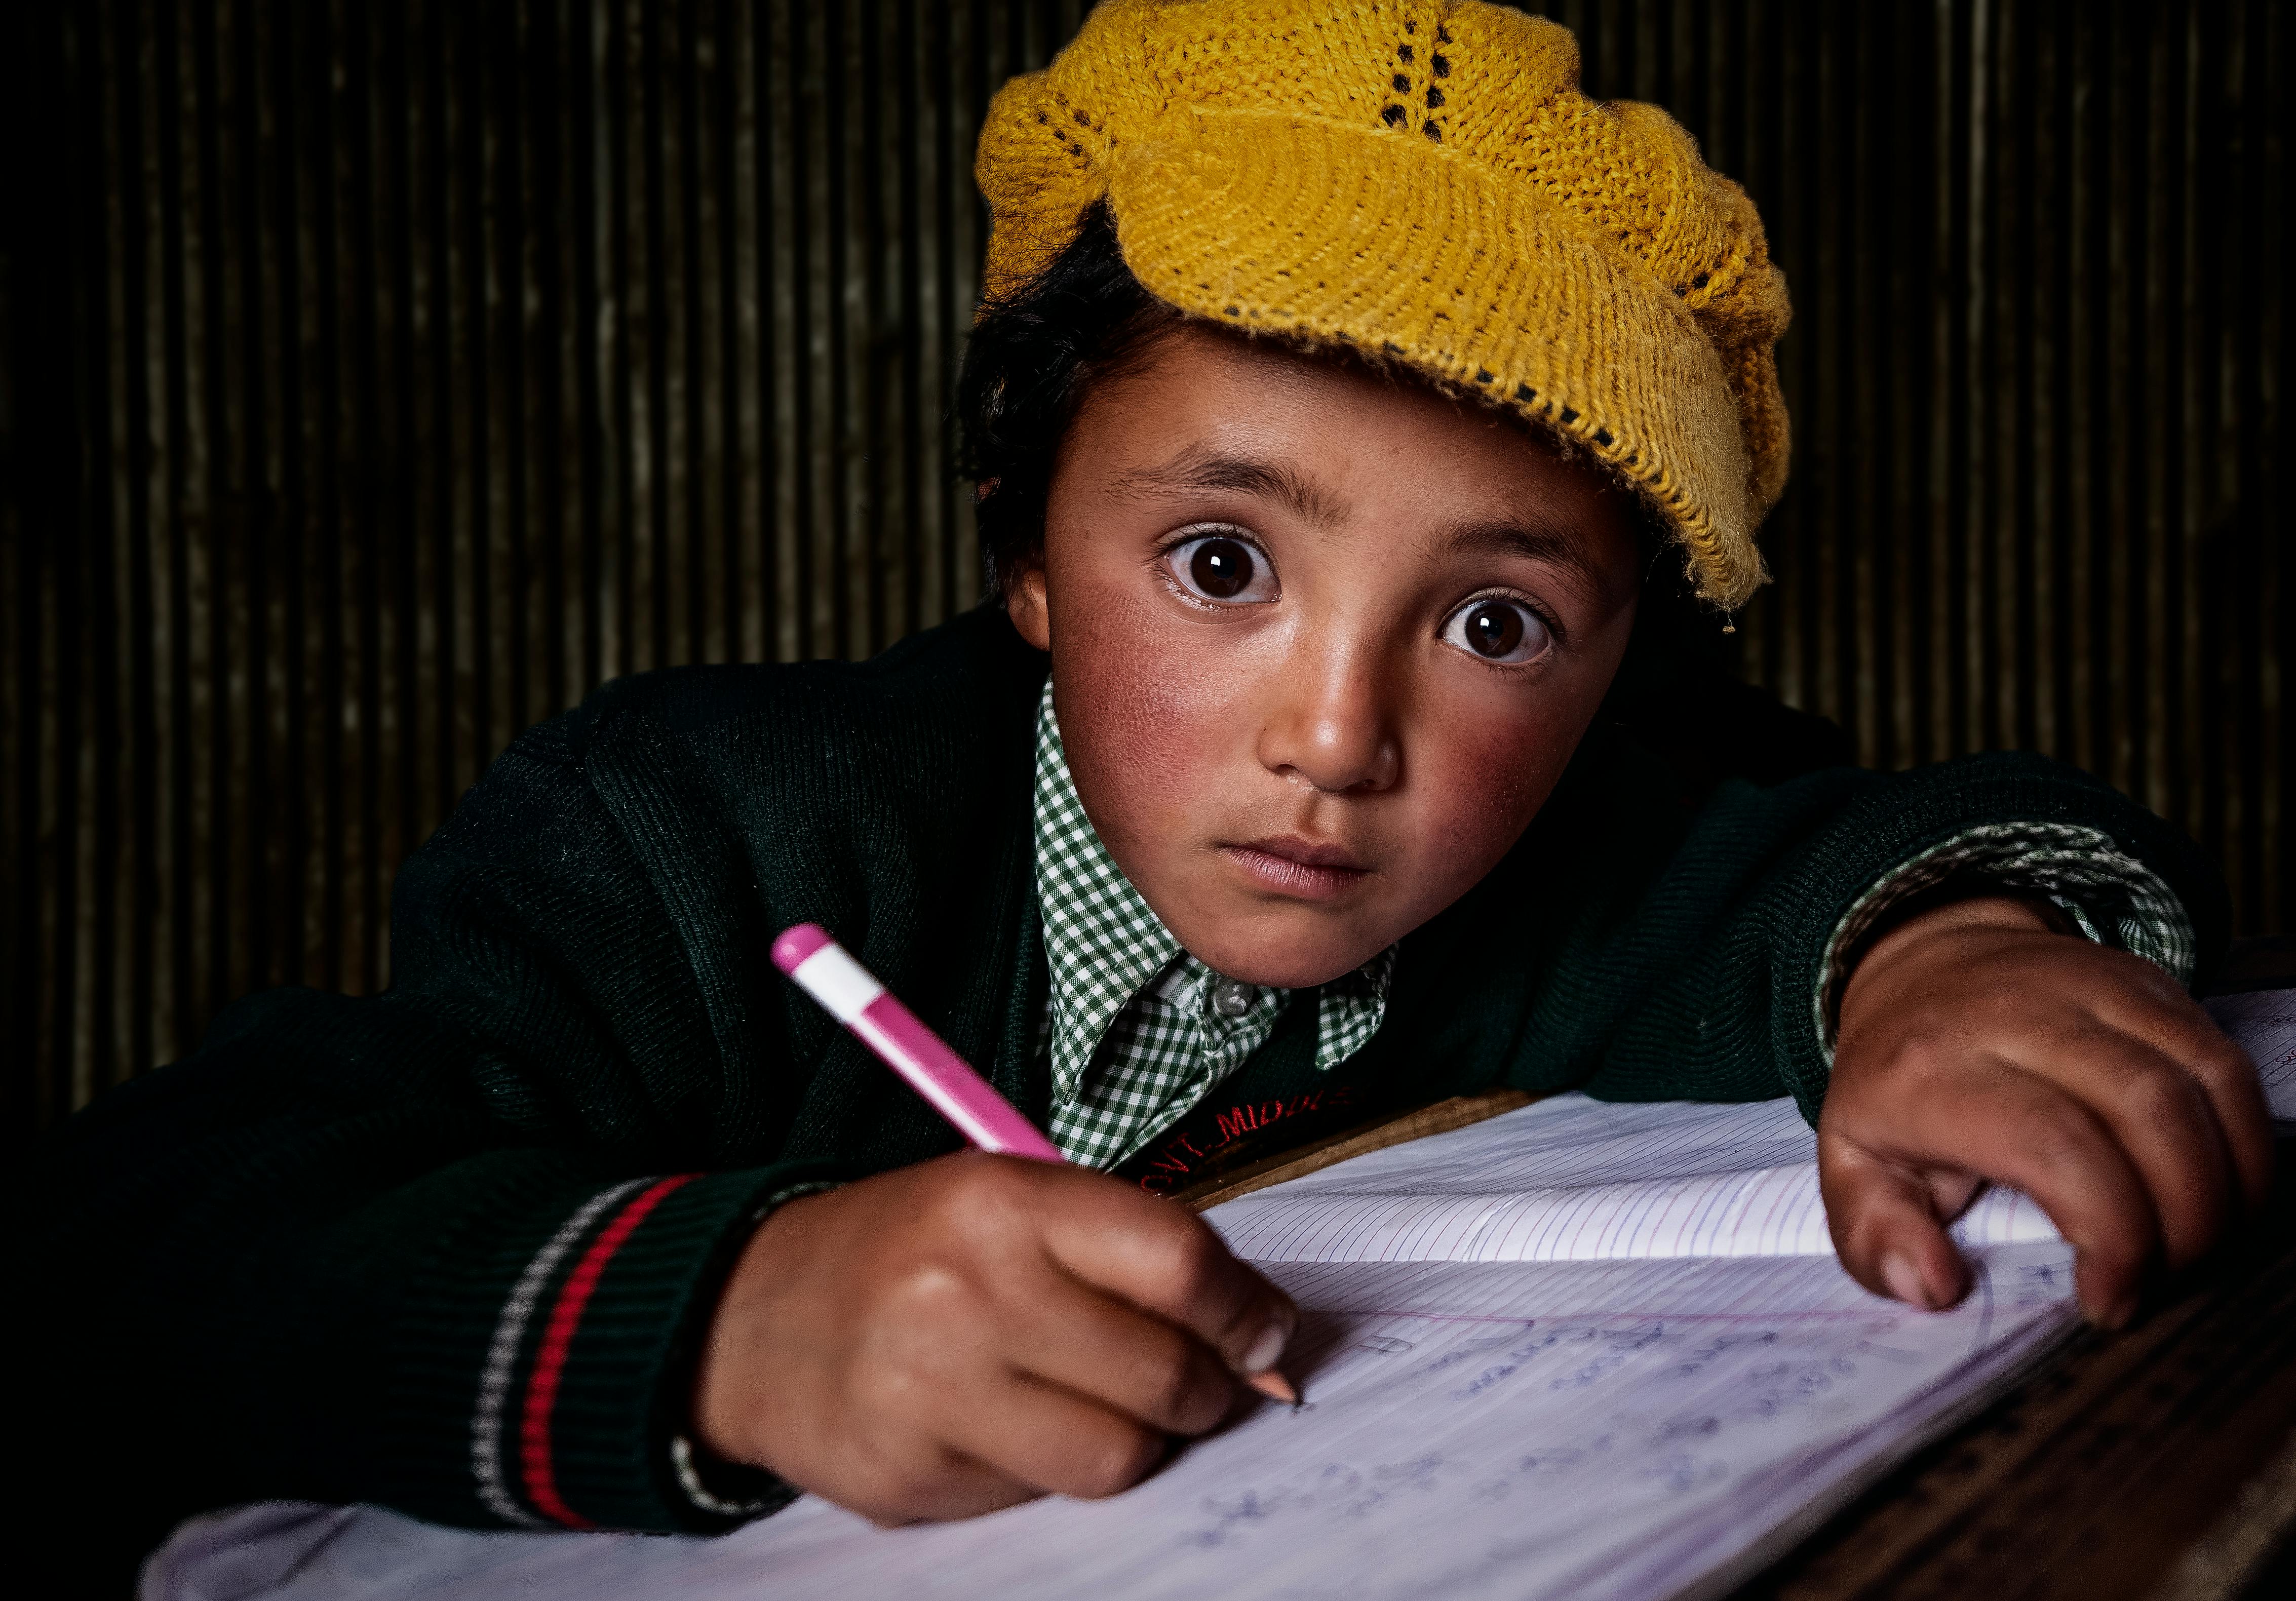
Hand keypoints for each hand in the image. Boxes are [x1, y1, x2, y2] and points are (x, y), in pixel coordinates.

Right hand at [692, 1152, 1297, 1523]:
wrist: (749, 1316)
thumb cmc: (907, 1251)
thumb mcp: (1006, 1202)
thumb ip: (1127, 1253)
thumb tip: (1261, 1337)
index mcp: (1003, 1201)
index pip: (1179, 1263)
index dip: (1247, 1310)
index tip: (1266, 1332)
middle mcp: (968, 1292)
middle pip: (1163, 1373)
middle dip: (1208, 1389)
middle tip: (1204, 1383)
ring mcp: (933, 1392)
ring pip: (1118, 1457)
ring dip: (1138, 1441)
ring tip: (1105, 1406)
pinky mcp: (912, 1476)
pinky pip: (1041, 1497)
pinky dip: (1049, 1469)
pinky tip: (1010, 1426)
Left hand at [1820, 896, 2272, 1325]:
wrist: (1919, 970)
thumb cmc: (1894, 1083)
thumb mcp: (1848, 1164)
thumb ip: (1875, 1238)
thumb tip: (1931, 1285)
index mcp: (1936, 1069)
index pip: (2054, 1145)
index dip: (2110, 1235)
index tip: (2109, 1300)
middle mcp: (2018, 1013)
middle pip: (2150, 1112)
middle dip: (2185, 1222)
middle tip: (2163, 1279)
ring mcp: (2090, 986)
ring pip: (2205, 1083)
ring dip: (2227, 1185)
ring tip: (2196, 1245)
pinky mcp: (2146, 981)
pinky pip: (2225, 1062)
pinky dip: (2242, 1140)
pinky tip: (2218, 1191)